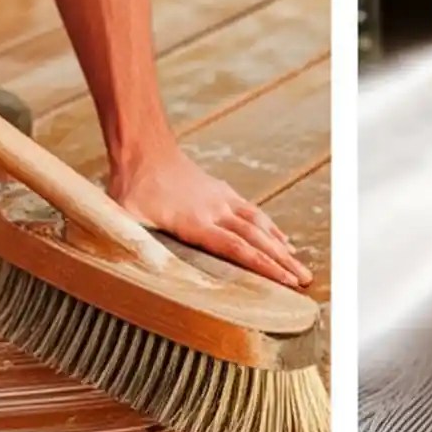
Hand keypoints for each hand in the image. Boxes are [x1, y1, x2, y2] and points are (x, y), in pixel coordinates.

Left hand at [108, 151, 312, 288]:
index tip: (286, 281)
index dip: (264, 266)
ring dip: (281, 246)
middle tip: (305, 280)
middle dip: (282, 261)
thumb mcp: (126, 220)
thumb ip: (133, 245)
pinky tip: (280, 238)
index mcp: (196, 223)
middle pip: (256, 239)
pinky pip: (253, 211)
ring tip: (298, 264)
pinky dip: (270, 227)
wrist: (144, 150)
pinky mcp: (222, 192)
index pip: (238, 248)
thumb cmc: (132, 189)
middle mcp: (215, 211)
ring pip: (259, 224)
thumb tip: (131, 269)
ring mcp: (221, 199)